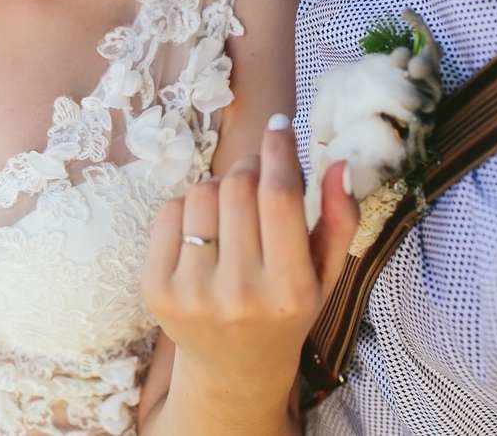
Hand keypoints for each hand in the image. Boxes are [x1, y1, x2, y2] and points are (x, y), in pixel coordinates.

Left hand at [141, 118, 357, 393]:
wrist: (234, 369)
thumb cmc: (286, 311)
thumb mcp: (325, 275)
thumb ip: (340, 220)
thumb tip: (341, 165)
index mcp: (290, 290)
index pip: (280, 196)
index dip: (280, 151)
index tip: (281, 126)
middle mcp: (240, 294)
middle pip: (239, 187)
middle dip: (251, 168)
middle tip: (258, 177)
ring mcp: (192, 293)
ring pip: (202, 193)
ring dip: (221, 188)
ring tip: (233, 214)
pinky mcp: (156, 289)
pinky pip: (169, 211)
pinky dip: (189, 208)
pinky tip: (206, 233)